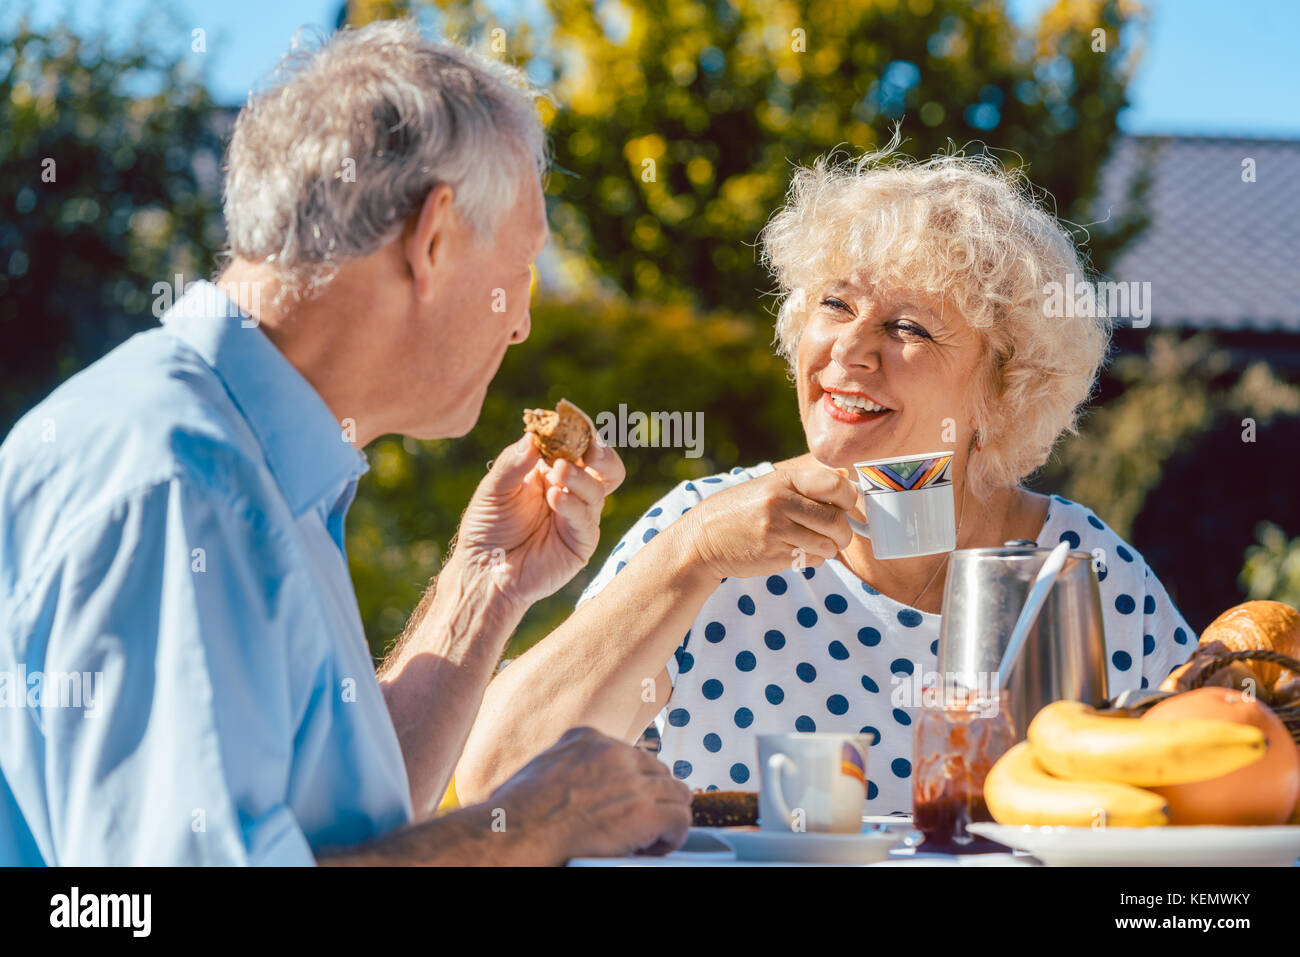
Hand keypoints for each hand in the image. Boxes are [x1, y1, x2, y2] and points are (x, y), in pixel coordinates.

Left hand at [450, 418, 625, 607]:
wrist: (483, 572)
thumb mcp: (494, 488)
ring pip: (599, 488)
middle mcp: (571, 490)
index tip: (570, 416)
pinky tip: (555, 496)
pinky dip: (573, 503)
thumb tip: (533, 436)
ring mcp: (579, 516)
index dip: (578, 429)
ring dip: (580, 476)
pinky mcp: (581, 542)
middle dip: (601, 450)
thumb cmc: (487, 528)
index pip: (577, 444)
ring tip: (558, 472)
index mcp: (551, 471)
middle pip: (605, 464)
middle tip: (587, 445)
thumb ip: (513, 462)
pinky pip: (587, 518)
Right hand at [487, 727, 691, 864]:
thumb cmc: (513, 816)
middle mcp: (613, 752)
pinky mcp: (644, 812)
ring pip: (677, 792)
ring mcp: (631, 781)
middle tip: (642, 824)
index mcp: (587, 738)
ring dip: (667, 816)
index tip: (627, 802)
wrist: (511, 836)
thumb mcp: (541, 770)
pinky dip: (673, 836)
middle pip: (658, 771)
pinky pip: (681, 819)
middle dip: (654, 797)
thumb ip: (569, 768)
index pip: (630, 754)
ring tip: (650, 838)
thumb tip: (580, 789)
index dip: (633, 782)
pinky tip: (656, 848)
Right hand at [677, 466, 859, 579]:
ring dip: (828, 549)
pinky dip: (812, 559)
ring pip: (828, 545)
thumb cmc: (741, 511)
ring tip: (813, 544)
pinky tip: (795, 552)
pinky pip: (812, 560)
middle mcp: (780, 503)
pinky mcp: (775, 556)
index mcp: (783, 481)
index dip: (849, 498)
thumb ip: (805, 486)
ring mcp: (777, 531)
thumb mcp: (768, 487)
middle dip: (844, 532)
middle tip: (838, 535)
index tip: (847, 506)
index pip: (835, 486)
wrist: (702, 540)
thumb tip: (846, 482)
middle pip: (836, 520)